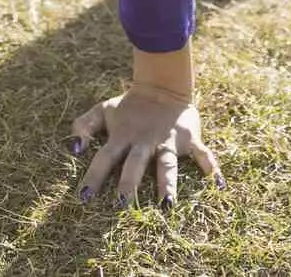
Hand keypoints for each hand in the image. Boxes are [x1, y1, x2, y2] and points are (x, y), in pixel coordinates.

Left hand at [69, 85, 222, 208]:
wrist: (163, 86)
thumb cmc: (130, 106)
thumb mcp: (104, 111)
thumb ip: (84, 125)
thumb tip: (73, 148)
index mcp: (123, 137)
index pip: (105, 158)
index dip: (94, 176)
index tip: (84, 197)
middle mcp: (144, 142)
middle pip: (135, 164)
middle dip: (129, 183)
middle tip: (122, 205)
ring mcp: (167, 141)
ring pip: (167, 164)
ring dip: (167, 183)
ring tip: (167, 204)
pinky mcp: (188, 138)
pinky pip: (202, 153)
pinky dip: (210, 166)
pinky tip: (217, 183)